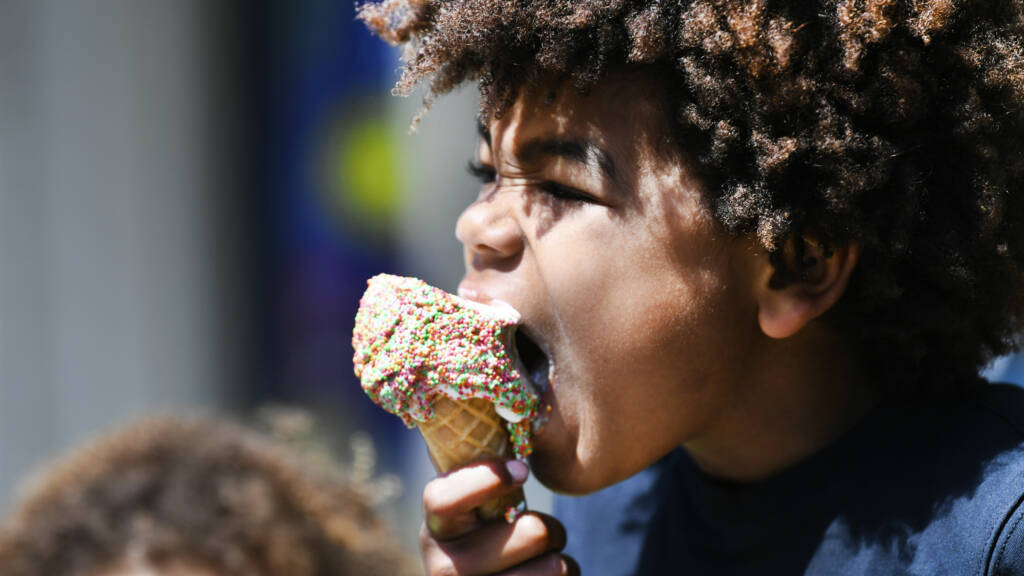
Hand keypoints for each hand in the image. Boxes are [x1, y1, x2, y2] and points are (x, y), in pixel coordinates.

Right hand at [420, 459, 579, 574]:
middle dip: (545, 526)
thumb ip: (487, 468)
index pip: (442, 498)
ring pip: (549, 569)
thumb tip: (506, 392)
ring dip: (561, 558)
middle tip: (544, 527)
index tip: (522, 469)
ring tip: (549, 558)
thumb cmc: (493, 531)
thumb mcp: (483, 502)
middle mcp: (443, 567)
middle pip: (519, 536)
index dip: (483, 480)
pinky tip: (551, 575)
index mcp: (436, 525)